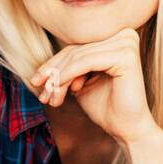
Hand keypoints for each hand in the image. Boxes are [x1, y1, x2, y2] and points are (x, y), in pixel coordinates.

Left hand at [28, 28, 158, 143]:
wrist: (127, 129)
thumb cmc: (106, 106)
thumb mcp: (80, 81)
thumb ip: (66, 67)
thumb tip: (41, 66)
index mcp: (116, 37)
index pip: (76, 47)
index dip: (53, 64)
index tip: (35, 81)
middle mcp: (124, 34)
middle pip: (76, 51)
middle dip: (53, 73)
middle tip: (40, 92)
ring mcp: (127, 42)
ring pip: (77, 57)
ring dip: (58, 78)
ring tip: (50, 98)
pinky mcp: (126, 55)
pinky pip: (85, 62)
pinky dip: (67, 76)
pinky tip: (57, 91)